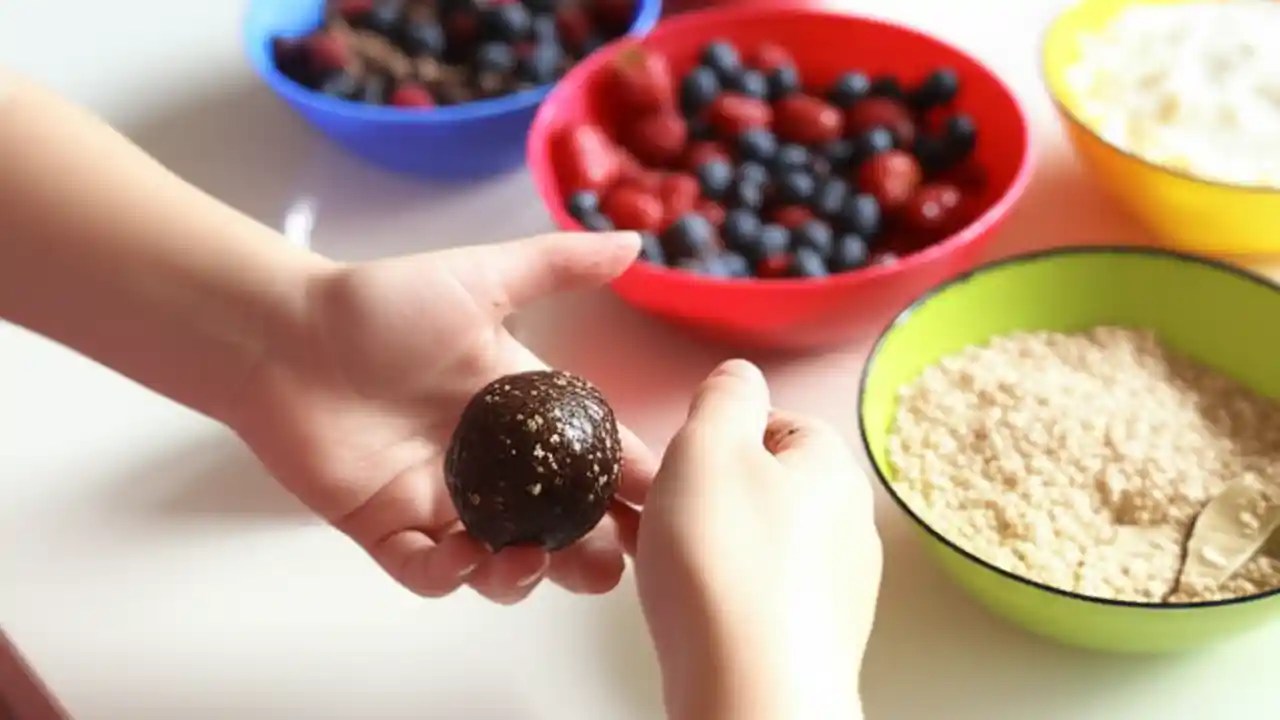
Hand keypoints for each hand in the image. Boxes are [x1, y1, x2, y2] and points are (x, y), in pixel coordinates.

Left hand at [230, 231, 657, 603]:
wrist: (284, 335)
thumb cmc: (381, 306)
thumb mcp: (480, 279)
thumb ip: (558, 266)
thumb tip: (636, 244)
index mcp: (524, 414)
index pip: (596, 460)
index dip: (633, 487)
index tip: (669, 505)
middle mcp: (491, 466)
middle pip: (560, 528)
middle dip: (592, 553)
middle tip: (611, 564)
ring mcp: (440, 502)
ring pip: (500, 562)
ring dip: (525, 574)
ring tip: (531, 559)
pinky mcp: (387, 527)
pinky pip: (427, 570)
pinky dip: (448, 574)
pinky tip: (461, 557)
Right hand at [635, 360, 881, 719]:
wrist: (750, 696)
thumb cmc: (729, 570)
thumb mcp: (710, 444)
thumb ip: (724, 396)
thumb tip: (739, 377)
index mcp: (834, 468)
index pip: (777, 422)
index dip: (718, 434)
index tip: (681, 458)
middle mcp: (845, 527)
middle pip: (761, 485)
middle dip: (702, 491)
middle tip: (659, 508)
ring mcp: (829, 590)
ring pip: (751, 542)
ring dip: (700, 540)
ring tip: (656, 557)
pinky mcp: (803, 640)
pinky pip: (749, 593)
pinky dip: (712, 588)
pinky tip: (678, 601)